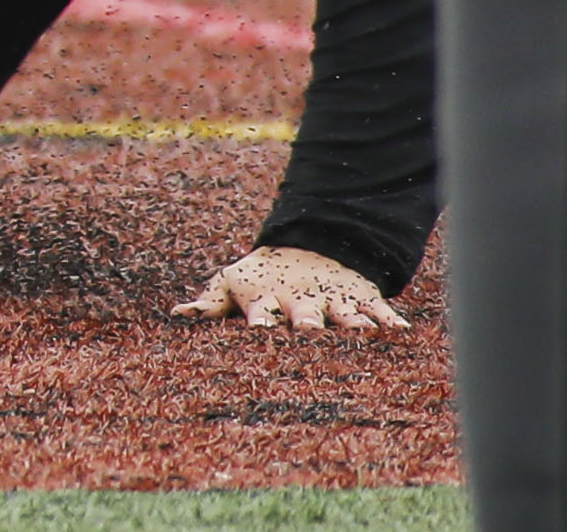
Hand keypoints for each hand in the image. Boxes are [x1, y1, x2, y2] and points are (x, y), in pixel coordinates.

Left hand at [176, 245, 408, 330]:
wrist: (305, 250)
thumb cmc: (260, 280)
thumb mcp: (232, 285)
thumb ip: (210, 303)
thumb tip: (177, 315)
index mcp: (268, 301)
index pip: (262, 314)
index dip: (261, 322)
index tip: (260, 331)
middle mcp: (302, 302)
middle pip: (306, 315)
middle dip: (307, 323)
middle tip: (310, 329)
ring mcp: (333, 300)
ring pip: (344, 313)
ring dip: (352, 322)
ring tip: (362, 330)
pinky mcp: (362, 298)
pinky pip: (380, 309)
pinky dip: (390, 319)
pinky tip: (403, 330)